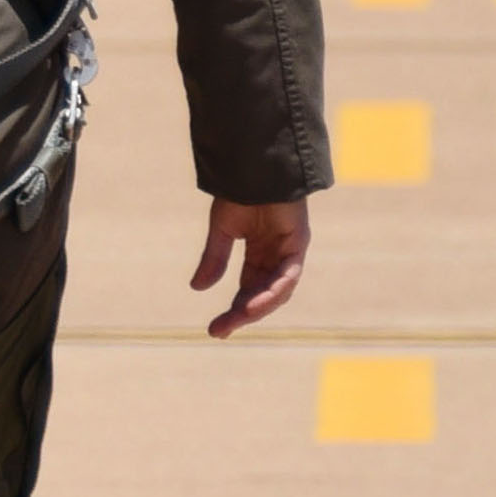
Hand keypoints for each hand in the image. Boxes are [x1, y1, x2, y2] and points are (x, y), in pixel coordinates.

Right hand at [194, 195, 309, 339]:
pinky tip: (255, 302)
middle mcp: (276, 256)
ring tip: (237, 319)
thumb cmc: (240, 191)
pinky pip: (289, 274)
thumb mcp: (222, 230)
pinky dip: (274, 290)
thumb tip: (197, 288)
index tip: (215, 329)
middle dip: (242, 314)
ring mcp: (289, 251)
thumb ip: (214, 259)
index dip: (234, 311)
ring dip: (258, 307)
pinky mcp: (298, 243)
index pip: (248, 290)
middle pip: (262, 295)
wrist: (254, 165)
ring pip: (277, 291)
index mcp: (259, 254)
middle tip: (219, 330)